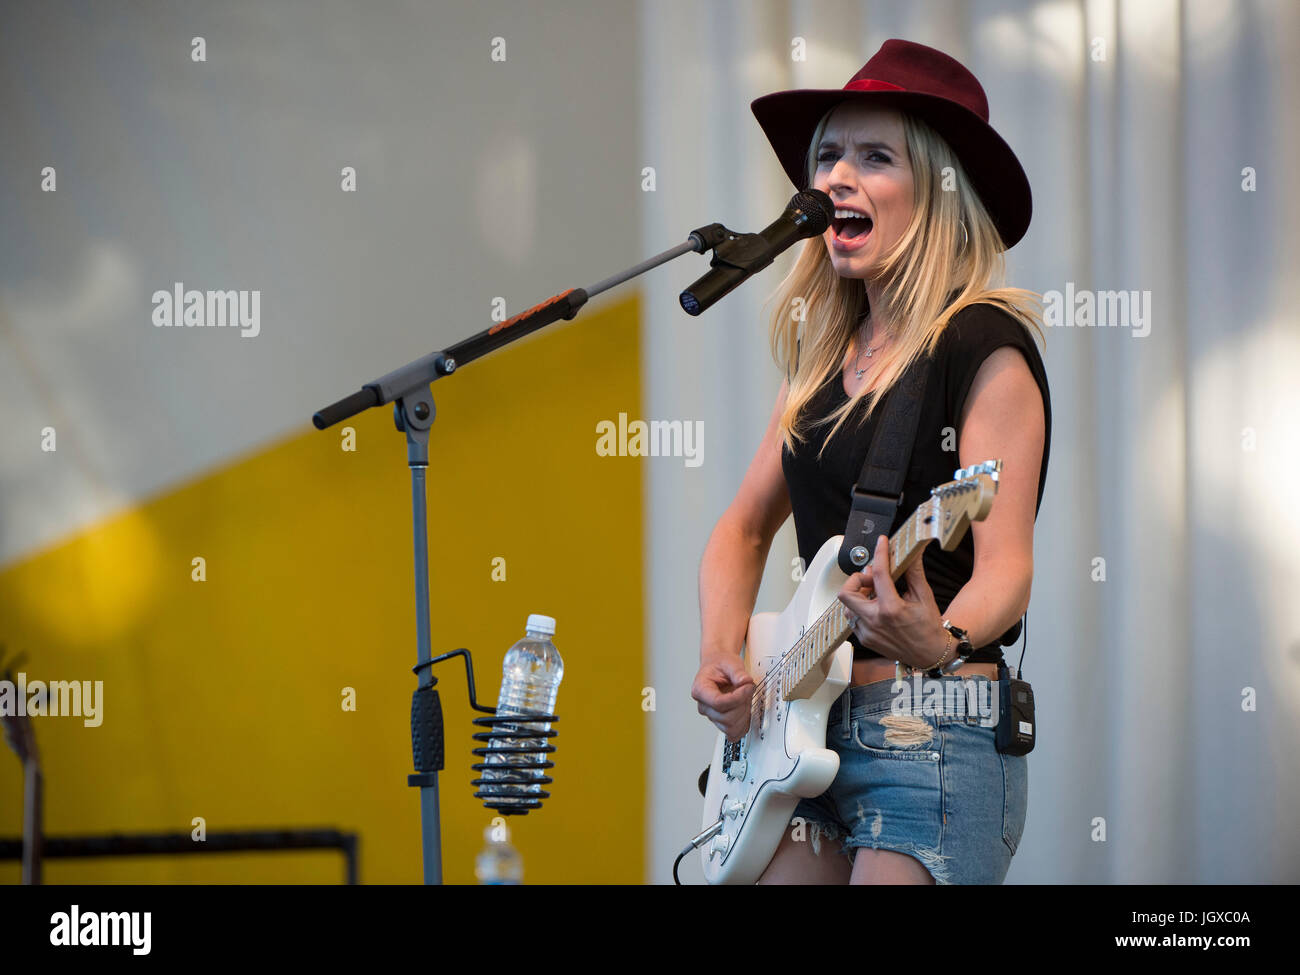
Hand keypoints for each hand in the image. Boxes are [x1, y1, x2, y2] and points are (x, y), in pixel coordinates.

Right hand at [692, 653, 754, 739]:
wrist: (718, 665)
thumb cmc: (720, 664)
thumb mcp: (730, 662)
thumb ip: (738, 672)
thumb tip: (746, 682)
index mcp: (700, 690)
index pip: (718, 703)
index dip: (737, 698)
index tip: (748, 687)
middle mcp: (704, 705)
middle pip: (726, 718)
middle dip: (743, 705)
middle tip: (749, 689)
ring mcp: (712, 715)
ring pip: (730, 728)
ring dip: (744, 714)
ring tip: (746, 698)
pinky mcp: (721, 721)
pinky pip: (733, 733)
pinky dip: (743, 725)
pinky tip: (745, 711)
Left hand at [837, 534, 948, 670]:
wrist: (930, 654)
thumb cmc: (929, 627)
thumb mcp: (924, 597)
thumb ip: (914, 572)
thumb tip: (912, 551)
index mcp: (891, 609)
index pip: (879, 574)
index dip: (880, 553)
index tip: (882, 543)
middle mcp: (875, 622)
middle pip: (846, 593)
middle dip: (856, 580)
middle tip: (872, 578)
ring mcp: (867, 632)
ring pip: (847, 606)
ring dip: (858, 595)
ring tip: (875, 593)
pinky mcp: (865, 640)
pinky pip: (853, 619)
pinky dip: (861, 609)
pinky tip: (876, 607)